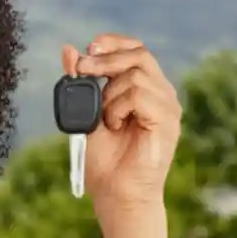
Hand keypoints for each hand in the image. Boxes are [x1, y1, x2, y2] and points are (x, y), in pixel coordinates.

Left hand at [62, 34, 182, 218]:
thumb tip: (68, 50)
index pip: (136, 50)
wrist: (115, 194)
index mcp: (144, 90)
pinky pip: (140, 95)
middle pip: (139, 55)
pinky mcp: (168, 120)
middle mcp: (160, 95)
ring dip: (109, 96)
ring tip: (105, 121)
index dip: (114, 43)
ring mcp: (167, 107)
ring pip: (136, 76)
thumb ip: (80, 84)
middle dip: (106, 59)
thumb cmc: (104, 161)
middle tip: (82, 68)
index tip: (89, 47)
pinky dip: (118, 108)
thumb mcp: (85, 115)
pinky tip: (115, 127)